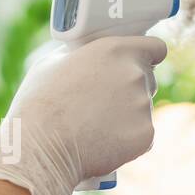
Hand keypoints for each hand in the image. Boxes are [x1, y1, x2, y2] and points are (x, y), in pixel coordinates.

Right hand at [0, 35, 166, 194]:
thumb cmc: (39, 104)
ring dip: (127, 116)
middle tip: (103, 104)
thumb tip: (87, 57)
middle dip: (131, 89)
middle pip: (148, 79)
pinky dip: (127, 140)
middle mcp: (135, 74)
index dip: (149, 56)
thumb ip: (81, 56)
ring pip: (142, 109)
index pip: (155, 47)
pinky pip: (142, 134)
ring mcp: (143, 105)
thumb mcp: (52, 64)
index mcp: (115, 50)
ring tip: (94, 126)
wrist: (40, 147)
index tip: (143, 63)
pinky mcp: (146, 135)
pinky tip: (101, 143)